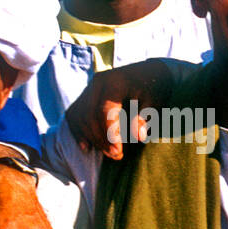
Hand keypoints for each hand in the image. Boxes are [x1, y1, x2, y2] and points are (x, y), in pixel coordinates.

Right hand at [64, 58, 178, 160]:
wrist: (146, 72)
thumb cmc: (152, 88)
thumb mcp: (153, 101)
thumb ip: (144, 117)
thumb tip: (139, 137)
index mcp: (115, 81)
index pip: (104, 109)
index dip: (109, 132)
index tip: (119, 151)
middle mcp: (98, 82)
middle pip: (89, 115)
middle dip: (101, 139)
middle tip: (116, 156)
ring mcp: (89, 88)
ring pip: (80, 117)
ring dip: (92, 138)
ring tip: (108, 153)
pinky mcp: (85, 96)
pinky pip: (74, 115)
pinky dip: (78, 132)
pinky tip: (87, 148)